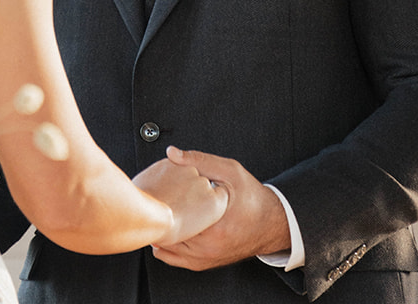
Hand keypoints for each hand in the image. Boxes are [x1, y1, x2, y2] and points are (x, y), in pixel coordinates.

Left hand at [148, 147, 289, 269]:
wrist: (271, 223)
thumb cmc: (252, 198)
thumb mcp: (230, 171)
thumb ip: (200, 161)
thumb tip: (173, 153)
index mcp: (215, 225)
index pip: (176, 217)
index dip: (159, 204)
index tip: (149, 192)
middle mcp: (209, 247)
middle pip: (169, 236)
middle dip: (156, 219)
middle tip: (145, 202)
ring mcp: (207, 258)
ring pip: (170, 250)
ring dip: (160, 234)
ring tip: (152, 214)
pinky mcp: (206, 263)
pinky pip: (178, 259)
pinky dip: (167, 246)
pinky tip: (163, 231)